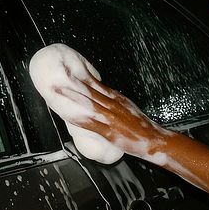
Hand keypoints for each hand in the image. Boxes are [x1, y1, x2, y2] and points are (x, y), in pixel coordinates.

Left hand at [52, 75, 170, 162]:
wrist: (153, 139)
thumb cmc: (140, 126)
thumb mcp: (126, 108)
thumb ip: (112, 102)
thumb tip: (99, 97)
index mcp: (115, 98)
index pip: (93, 85)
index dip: (78, 77)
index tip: (65, 70)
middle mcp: (111, 104)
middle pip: (88, 91)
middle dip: (71, 83)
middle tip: (54, 75)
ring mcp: (110, 117)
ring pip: (87, 104)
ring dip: (70, 97)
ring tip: (55, 90)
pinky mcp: (110, 131)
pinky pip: (91, 123)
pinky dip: (79, 117)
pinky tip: (67, 115)